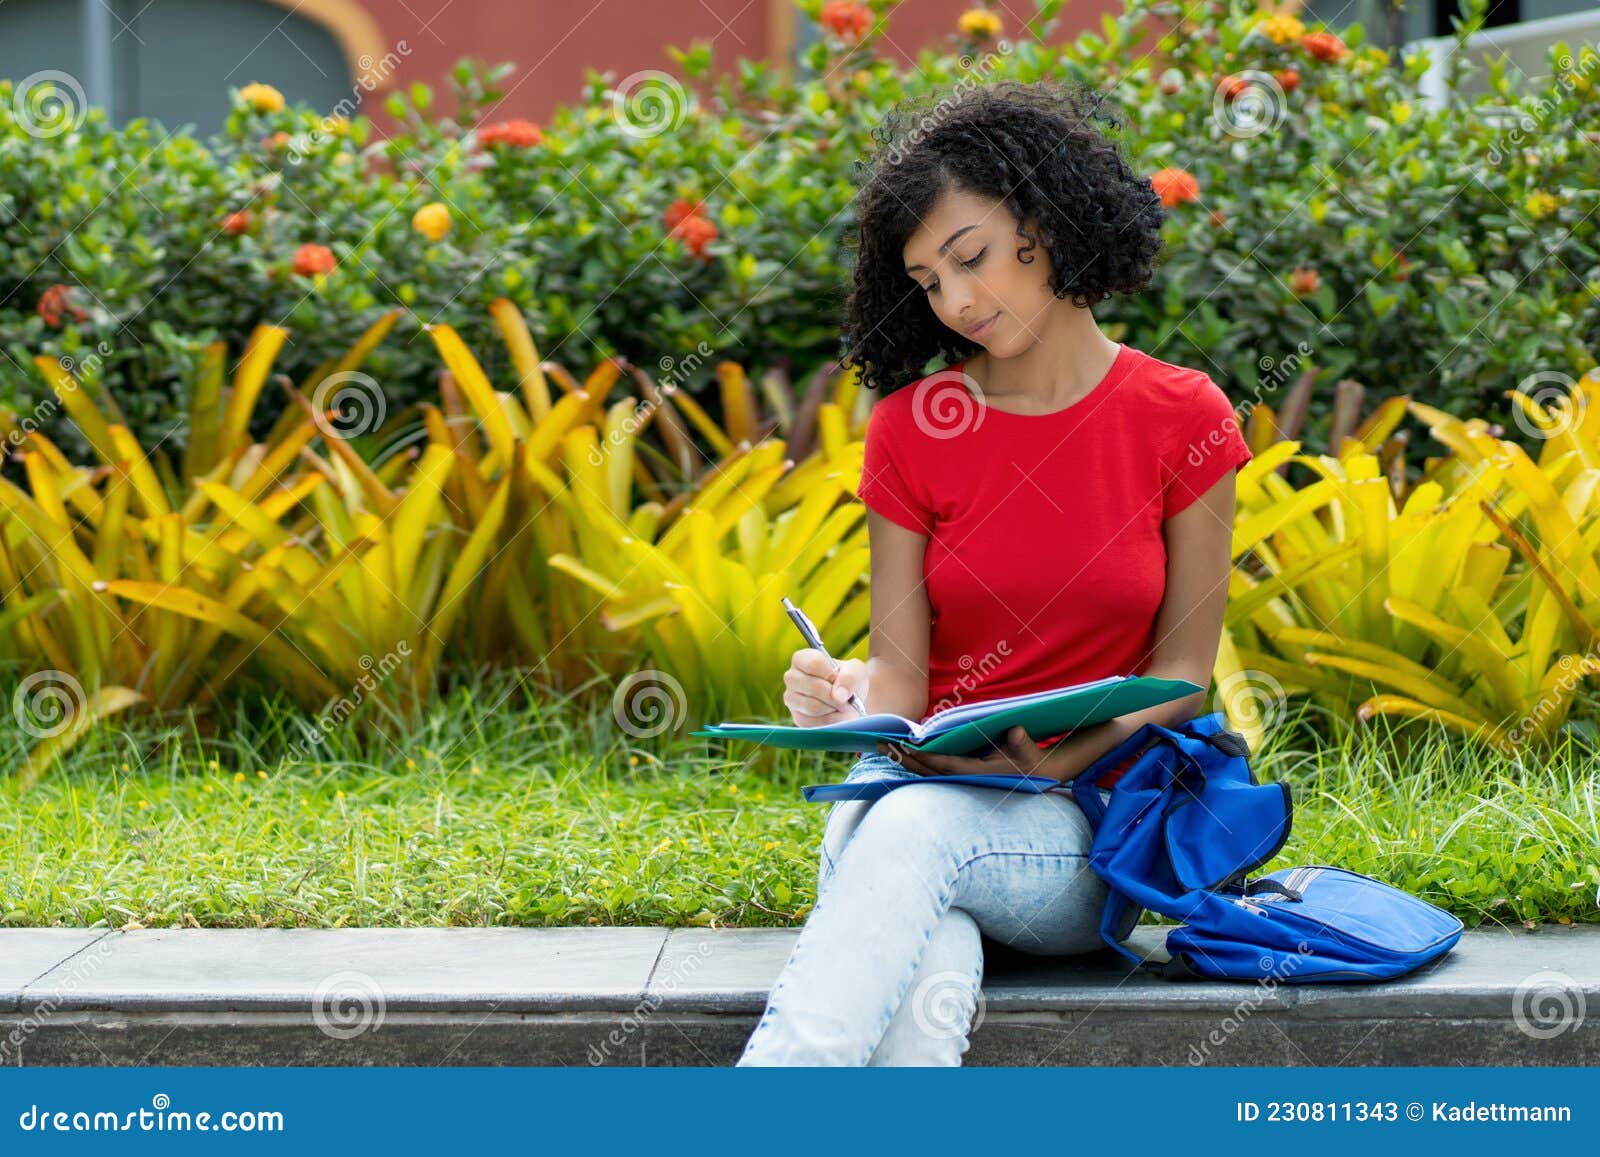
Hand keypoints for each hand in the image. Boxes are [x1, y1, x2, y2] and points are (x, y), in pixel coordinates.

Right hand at [784, 649, 868, 727]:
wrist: (849, 699)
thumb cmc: (849, 680)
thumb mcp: (856, 671)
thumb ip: (850, 677)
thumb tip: (838, 696)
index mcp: (802, 659)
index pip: (812, 663)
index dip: (830, 673)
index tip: (839, 679)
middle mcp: (792, 677)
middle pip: (812, 687)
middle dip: (834, 695)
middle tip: (848, 699)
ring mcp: (792, 699)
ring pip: (813, 706)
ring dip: (834, 708)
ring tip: (844, 707)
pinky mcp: (798, 718)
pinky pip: (815, 722)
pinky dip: (832, 720)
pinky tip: (837, 715)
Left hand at [876, 725, 1053, 777]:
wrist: (1037, 773)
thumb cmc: (1031, 759)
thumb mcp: (1029, 749)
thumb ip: (1023, 741)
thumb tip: (1016, 731)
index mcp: (978, 772)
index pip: (945, 765)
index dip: (924, 758)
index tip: (905, 748)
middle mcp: (965, 778)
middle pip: (927, 770)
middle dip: (903, 758)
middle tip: (878, 744)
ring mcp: (961, 778)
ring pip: (925, 772)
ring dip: (904, 761)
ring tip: (882, 747)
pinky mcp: (960, 775)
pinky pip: (931, 771)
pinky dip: (914, 763)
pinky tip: (899, 754)